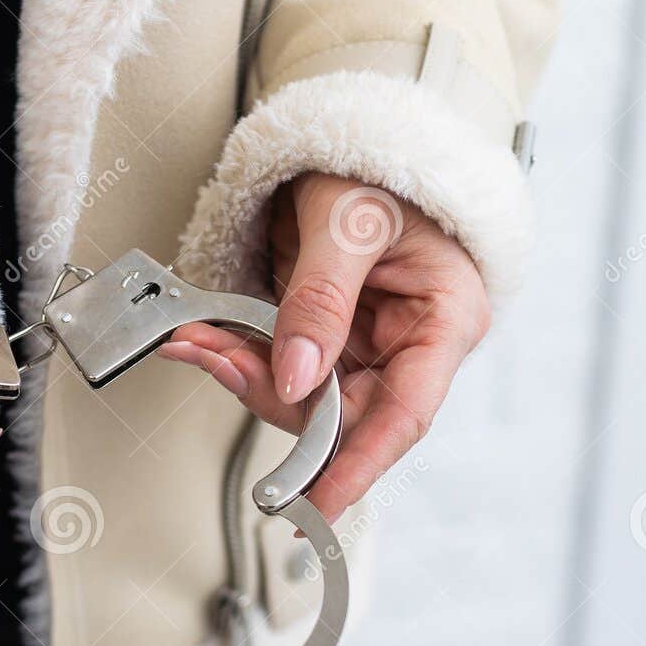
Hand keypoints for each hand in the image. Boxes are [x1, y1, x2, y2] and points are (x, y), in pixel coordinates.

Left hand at [159, 172, 489, 520]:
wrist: (357, 139)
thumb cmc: (380, 166)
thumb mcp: (350, 222)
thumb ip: (321, 300)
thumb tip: (296, 379)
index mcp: (446, 320)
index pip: (404, 414)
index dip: (357, 466)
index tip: (314, 506)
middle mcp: (412, 344)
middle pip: (346, 414)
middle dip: (275, 400)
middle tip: (216, 365)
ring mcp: (370, 344)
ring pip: (306, 396)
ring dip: (246, 376)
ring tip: (199, 340)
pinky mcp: (332, 337)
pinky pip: (285, 368)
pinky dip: (241, 357)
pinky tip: (207, 340)